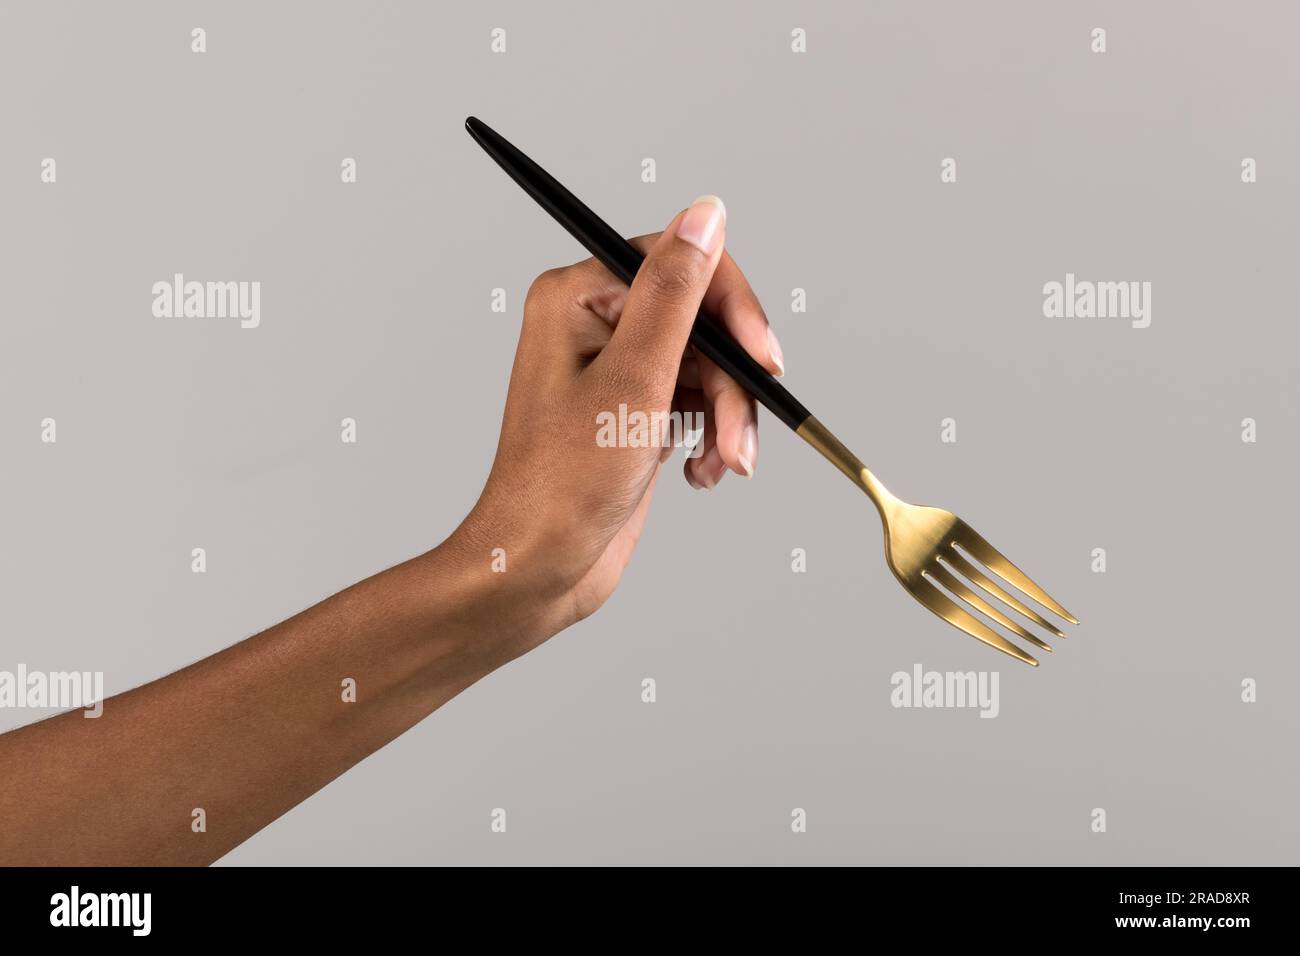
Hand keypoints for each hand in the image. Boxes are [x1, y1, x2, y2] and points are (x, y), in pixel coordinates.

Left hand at [453, 196, 785, 626]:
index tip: (764, 359)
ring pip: (709, 367)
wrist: (537, 567)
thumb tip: (706, 213)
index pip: (681, 266)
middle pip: (704, 323)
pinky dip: (712, 437)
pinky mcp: (635, 411)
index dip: (733, 309)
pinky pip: (698, 402)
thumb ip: (675, 294)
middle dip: (731, 383)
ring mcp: (617, 370)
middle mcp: (596, 325)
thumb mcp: (633, 380)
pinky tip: (700, 473)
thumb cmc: (562, 484)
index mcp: (579, 299)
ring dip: (727, 418)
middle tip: (739, 437)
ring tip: (721, 465)